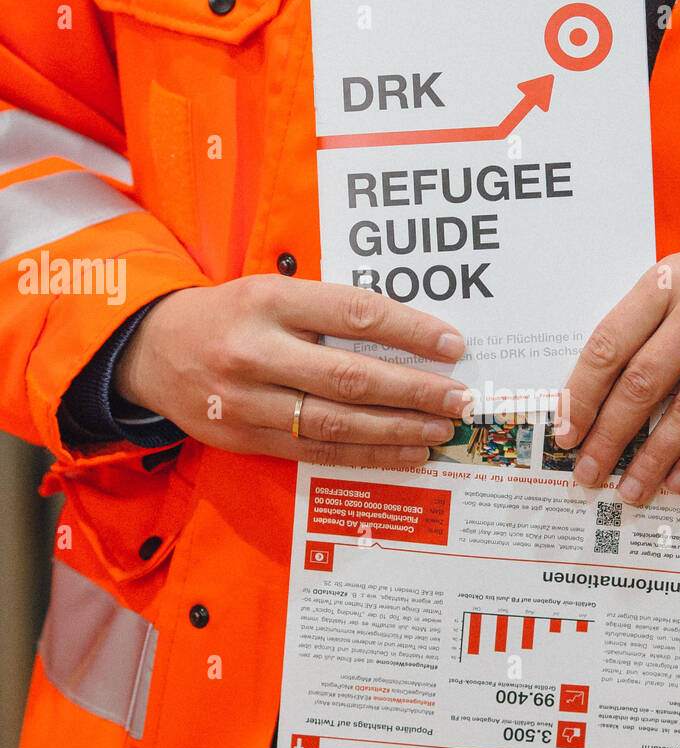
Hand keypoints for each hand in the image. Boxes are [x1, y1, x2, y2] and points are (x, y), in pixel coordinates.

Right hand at [114, 275, 470, 465]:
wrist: (152, 351)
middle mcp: (256, 352)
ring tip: (441, 430)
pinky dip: (368, 454)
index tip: (451, 344)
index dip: (408, 331)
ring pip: (336, 423)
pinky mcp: (247, 439)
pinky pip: (318, 452)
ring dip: (398, 430)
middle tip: (459, 398)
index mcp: (268, 301)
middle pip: (350, 378)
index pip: (353, 314)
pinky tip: (406, 453)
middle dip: (414, 391)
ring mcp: (248, 402)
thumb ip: (329, 310)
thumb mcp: (271, 292)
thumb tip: (410, 336)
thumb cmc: (231, 316)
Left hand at [556, 206, 679, 503]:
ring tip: (630, 489)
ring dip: (653, 460)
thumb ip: (648, 319)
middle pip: (642, 385)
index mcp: (668, 280)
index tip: (565, 432)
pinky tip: (678, 479)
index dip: (581, 395)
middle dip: (608, 438)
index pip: (609, 345)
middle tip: (587, 472)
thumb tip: (599, 389)